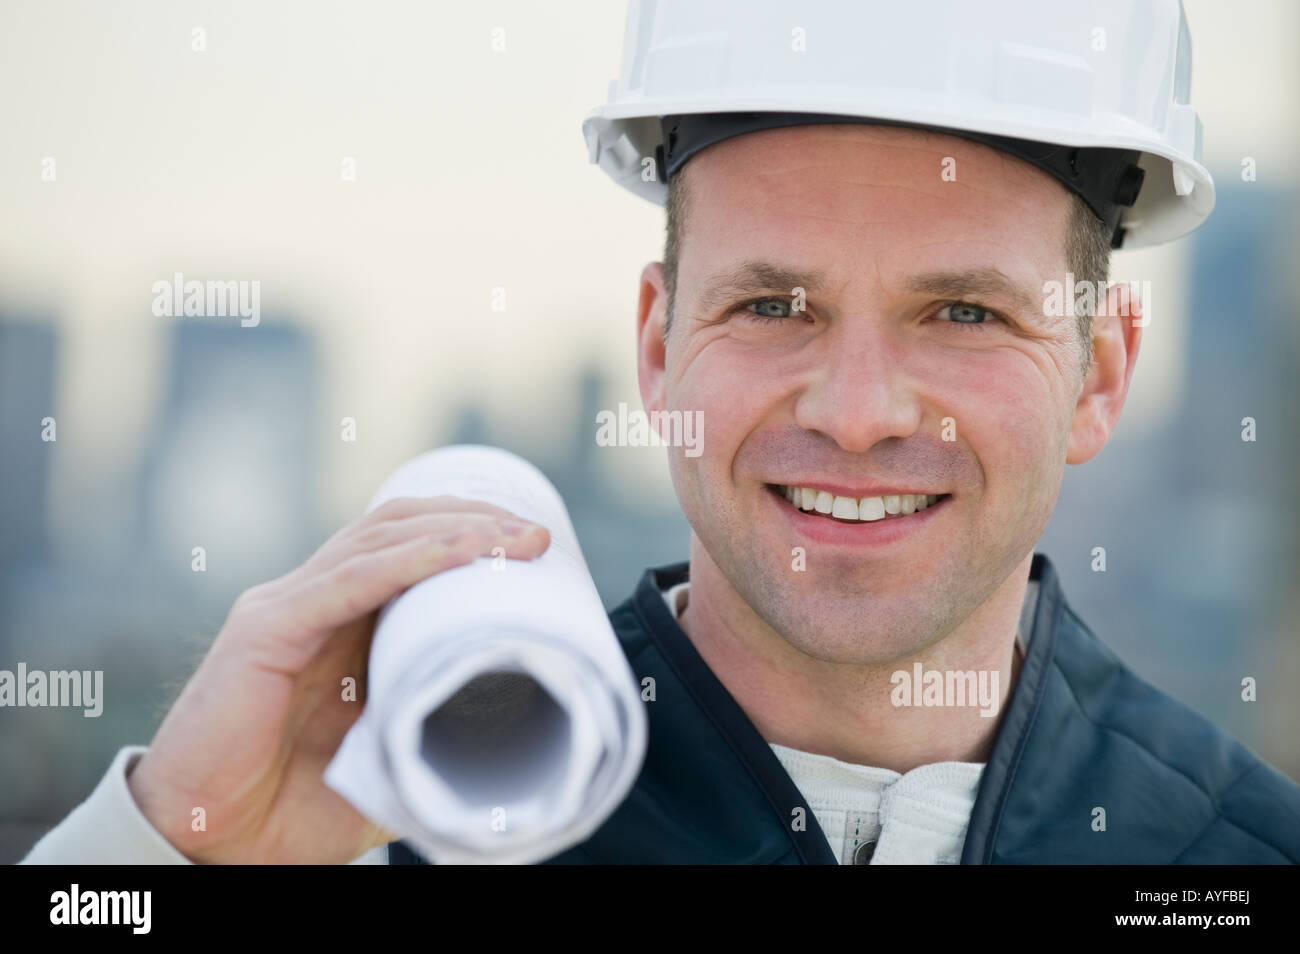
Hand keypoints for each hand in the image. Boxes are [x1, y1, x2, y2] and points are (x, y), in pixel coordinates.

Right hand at [127, 495, 550, 863]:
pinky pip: (347, 580)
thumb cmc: (295, 807)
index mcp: (341, 621)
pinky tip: (461, 551)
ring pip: (380, 539)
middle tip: (539, 536)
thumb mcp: (389, 757)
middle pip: (400, 525)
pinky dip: (411, 560)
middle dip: (475, 519)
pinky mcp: (265, 628)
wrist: (216, 846)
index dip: (472, 533)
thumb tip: (517, 721)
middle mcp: (312, 598)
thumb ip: (434, 725)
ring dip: (456, 530)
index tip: (537, 546)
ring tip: (517, 539)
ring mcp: (286, 607)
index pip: (410, 546)